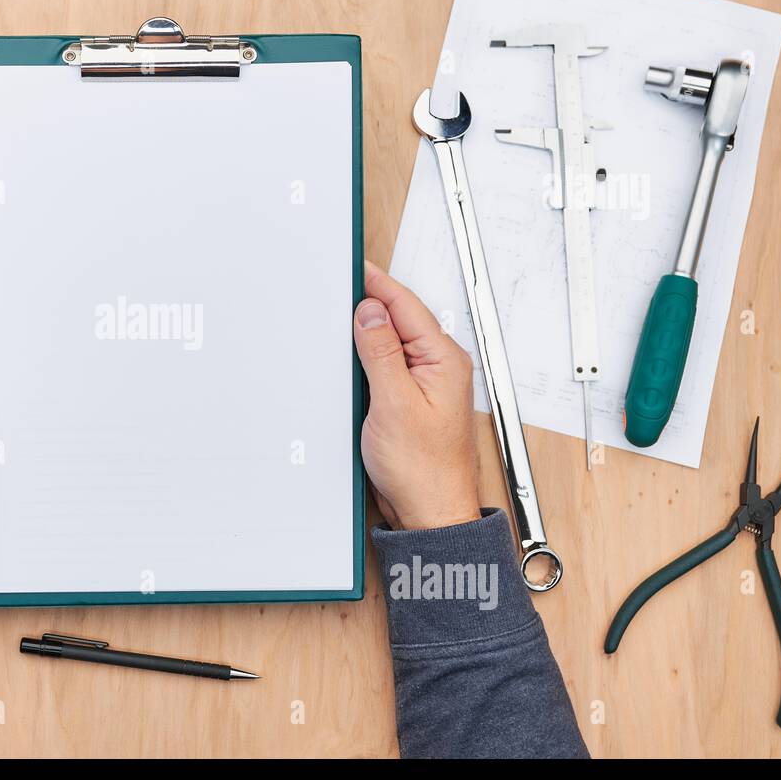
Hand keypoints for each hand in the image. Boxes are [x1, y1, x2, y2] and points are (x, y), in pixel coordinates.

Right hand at [354, 262, 480, 529]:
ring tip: (339, 315)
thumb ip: (381, 352)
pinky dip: (366, 358)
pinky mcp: (409, 401)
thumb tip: (371, 311)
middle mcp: (438, 367)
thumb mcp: (395, 403)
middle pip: (398, 320)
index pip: (405, 306)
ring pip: (389, 343)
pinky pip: (386, 366)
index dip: (376, 284)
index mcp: (443, 360)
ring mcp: (424, 384)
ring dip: (366, 332)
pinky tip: (350, 357)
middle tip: (336, 286)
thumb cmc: (424, 470)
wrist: (429, 513)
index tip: (352, 266)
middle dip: (368, 303)